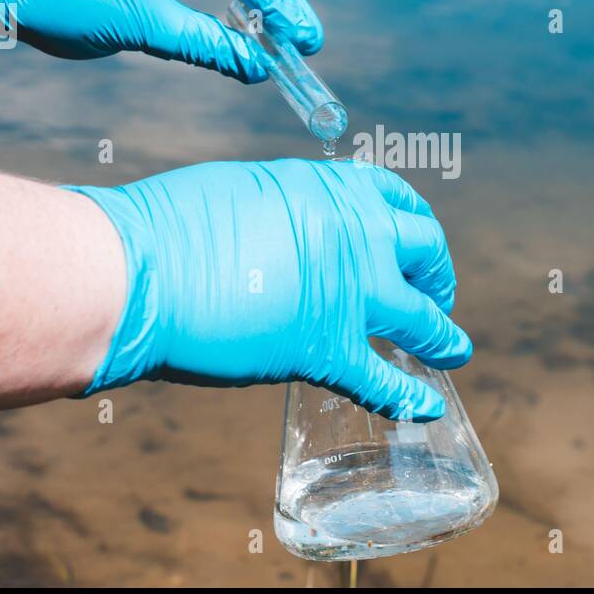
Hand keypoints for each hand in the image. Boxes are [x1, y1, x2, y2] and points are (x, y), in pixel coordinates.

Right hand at [66, 159, 471, 420]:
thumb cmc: (166, 229)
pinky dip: (408, 396)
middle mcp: (353, 232)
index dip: (413, 221)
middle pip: (425, 250)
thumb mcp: (241, 193)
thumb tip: (287, 233)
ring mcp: (348, 293)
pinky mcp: (326, 350)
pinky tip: (425, 405)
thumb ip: (282, 212)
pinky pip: (382, 380)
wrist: (139, 270)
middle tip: (435, 294)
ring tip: (454, 348)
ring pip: (421, 318)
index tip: (414, 237)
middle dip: (437, 274)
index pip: (394, 197)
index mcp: (327, 188)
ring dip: (443, 335)